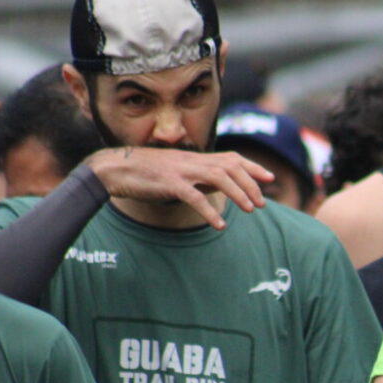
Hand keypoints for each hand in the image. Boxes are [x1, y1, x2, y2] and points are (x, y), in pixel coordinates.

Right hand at [86, 146, 272, 228]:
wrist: (113, 169)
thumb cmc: (144, 173)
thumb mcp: (175, 171)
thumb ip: (196, 176)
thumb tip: (216, 187)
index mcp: (194, 157)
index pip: (231, 158)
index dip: (253, 166)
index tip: (270, 177)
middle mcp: (191, 160)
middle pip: (230, 166)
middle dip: (251, 183)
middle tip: (262, 202)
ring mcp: (181, 170)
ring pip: (218, 177)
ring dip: (238, 194)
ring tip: (250, 210)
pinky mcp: (169, 183)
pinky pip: (195, 197)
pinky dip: (210, 211)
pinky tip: (220, 224)